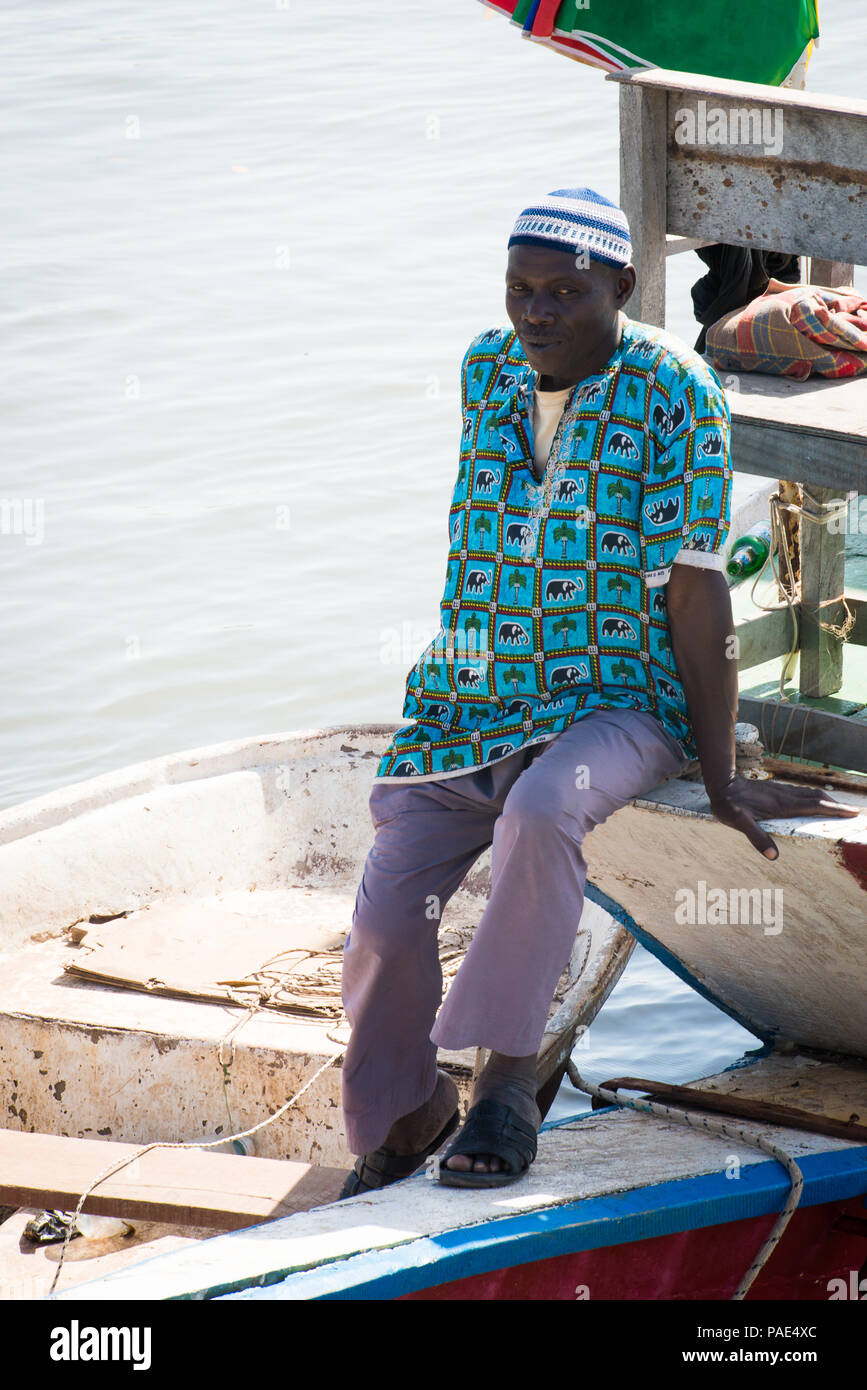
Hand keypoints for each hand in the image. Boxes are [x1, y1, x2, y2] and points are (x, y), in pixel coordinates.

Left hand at [707, 774, 860, 859]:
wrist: (721, 784)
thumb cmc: (729, 805)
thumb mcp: (739, 823)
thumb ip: (756, 838)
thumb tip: (774, 856)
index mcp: (782, 805)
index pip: (815, 807)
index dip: (835, 810)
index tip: (853, 813)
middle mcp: (786, 796)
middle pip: (818, 799)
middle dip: (838, 806)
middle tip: (855, 812)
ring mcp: (782, 792)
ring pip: (810, 794)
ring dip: (827, 801)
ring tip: (840, 808)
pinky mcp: (776, 791)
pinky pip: (802, 794)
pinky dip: (815, 798)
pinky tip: (814, 803)